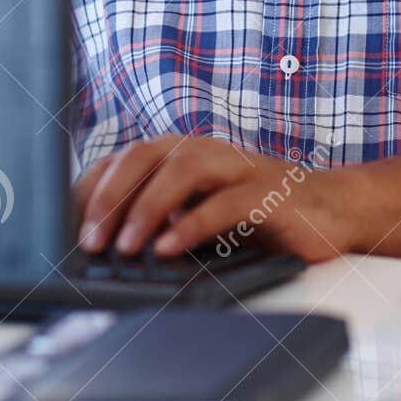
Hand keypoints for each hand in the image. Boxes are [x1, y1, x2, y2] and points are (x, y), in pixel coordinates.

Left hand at [73, 134, 351, 264]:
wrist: (332, 208)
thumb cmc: (259, 214)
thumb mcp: (202, 213)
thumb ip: (164, 217)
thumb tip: (105, 245)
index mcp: (186, 153)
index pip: (126, 159)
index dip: (94, 188)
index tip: (68, 226)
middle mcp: (209, 151)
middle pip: (147, 155)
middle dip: (111, 196)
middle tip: (89, 239)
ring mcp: (240, 168)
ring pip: (183, 168)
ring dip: (146, 207)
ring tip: (125, 246)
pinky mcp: (269, 193)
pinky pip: (225, 203)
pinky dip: (192, 224)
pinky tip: (169, 248)